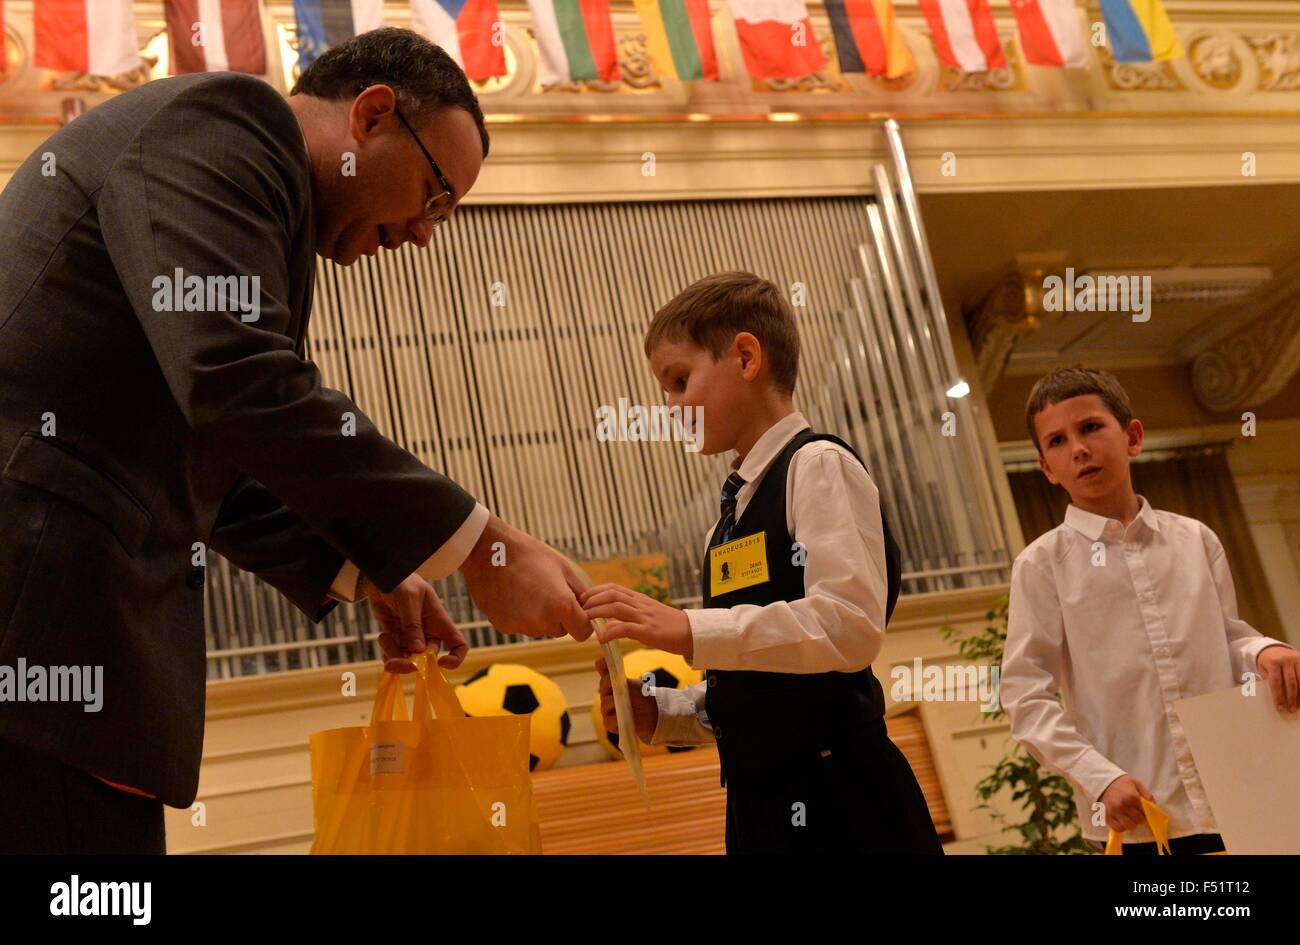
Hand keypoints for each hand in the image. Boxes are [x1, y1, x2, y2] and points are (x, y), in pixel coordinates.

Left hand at [360, 573, 467, 672]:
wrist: (381, 575)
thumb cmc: (401, 580)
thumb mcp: (408, 598)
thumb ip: (412, 624)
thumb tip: (418, 650)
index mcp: (439, 621)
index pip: (458, 644)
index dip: (456, 658)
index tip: (441, 664)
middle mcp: (428, 632)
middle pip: (427, 659)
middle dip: (410, 664)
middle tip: (392, 664)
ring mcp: (412, 636)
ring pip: (408, 659)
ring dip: (394, 655)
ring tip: (384, 637)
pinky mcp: (396, 636)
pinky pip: (394, 653)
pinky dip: (387, 652)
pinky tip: (383, 638)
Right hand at [457, 514, 592, 640]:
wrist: (490, 552)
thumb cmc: (529, 555)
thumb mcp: (563, 568)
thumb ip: (580, 593)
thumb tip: (587, 608)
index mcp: (562, 607)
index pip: (583, 633)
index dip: (581, 622)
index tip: (575, 611)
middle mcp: (542, 623)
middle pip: (560, 630)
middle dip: (558, 617)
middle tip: (546, 591)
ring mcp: (522, 627)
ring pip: (539, 628)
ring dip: (538, 616)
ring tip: (527, 590)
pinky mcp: (504, 627)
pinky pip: (520, 626)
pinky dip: (519, 615)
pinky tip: (512, 595)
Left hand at [580, 583, 692, 658]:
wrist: (692, 633)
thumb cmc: (669, 626)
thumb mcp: (647, 615)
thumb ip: (629, 615)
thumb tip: (607, 621)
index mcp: (639, 599)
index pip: (614, 588)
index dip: (596, 591)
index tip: (583, 598)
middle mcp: (640, 605)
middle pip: (612, 594)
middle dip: (592, 600)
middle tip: (579, 609)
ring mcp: (645, 617)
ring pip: (616, 608)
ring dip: (597, 612)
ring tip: (585, 620)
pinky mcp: (649, 632)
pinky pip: (627, 628)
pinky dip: (611, 632)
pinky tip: (601, 639)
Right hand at [595, 655, 658, 743]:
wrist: (652, 714)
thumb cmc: (642, 697)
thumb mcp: (636, 686)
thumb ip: (624, 682)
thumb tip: (614, 681)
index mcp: (612, 681)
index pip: (602, 669)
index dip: (602, 664)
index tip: (603, 660)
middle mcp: (606, 693)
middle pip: (602, 685)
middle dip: (609, 683)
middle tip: (616, 684)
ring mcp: (606, 708)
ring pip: (605, 703)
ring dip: (614, 702)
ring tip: (624, 704)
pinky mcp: (609, 723)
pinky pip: (608, 720)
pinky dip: (615, 719)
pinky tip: (621, 719)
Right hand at [1098, 775, 1153, 833]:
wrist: (1101, 781)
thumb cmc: (1122, 783)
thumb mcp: (1137, 784)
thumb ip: (1147, 795)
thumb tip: (1155, 808)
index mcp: (1131, 797)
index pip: (1146, 813)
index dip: (1146, 813)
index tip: (1143, 811)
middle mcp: (1122, 805)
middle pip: (1139, 821)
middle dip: (1140, 818)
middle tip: (1136, 813)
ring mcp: (1114, 812)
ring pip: (1129, 827)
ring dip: (1131, 823)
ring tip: (1129, 817)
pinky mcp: (1106, 817)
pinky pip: (1118, 828)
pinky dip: (1122, 827)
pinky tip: (1122, 820)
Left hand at [1257, 645, 1299, 712]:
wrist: (1273, 648)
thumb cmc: (1267, 663)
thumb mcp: (1263, 670)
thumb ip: (1267, 681)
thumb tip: (1273, 699)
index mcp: (1273, 662)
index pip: (1276, 682)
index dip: (1278, 696)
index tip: (1280, 708)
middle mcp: (1286, 660)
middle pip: (1291, 682)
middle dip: (1292, 698)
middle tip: (1291, 709)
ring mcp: (1297, 660)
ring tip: (1299, 706)